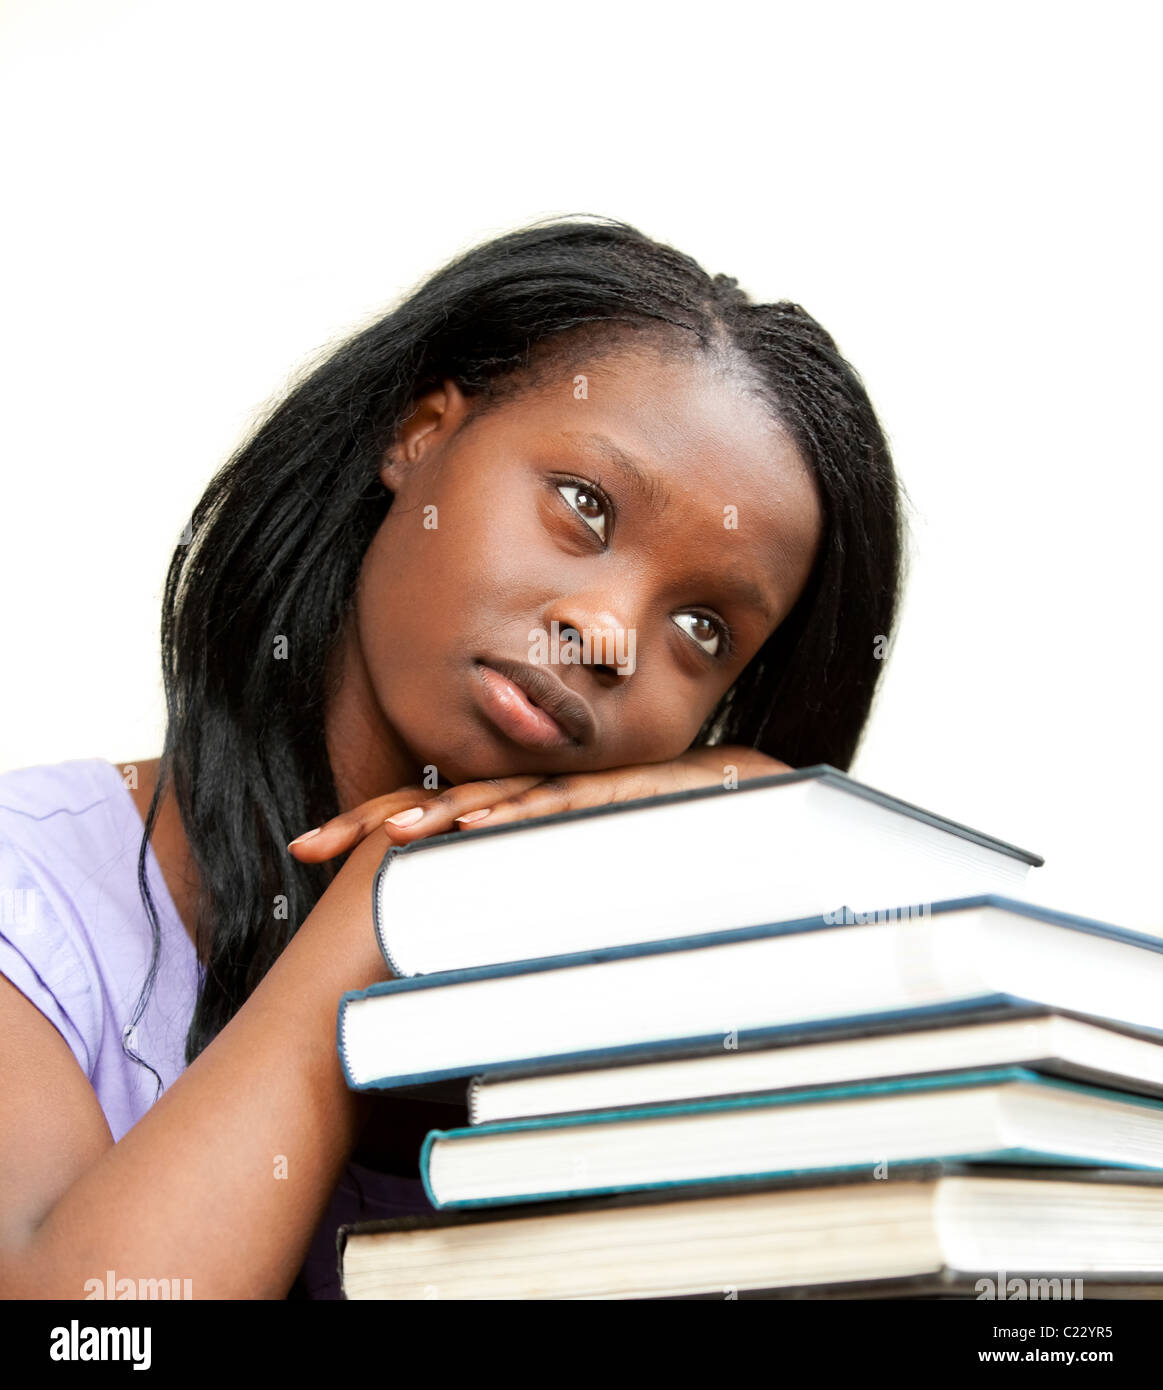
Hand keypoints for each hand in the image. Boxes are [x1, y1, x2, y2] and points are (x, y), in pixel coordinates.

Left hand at [285, 747, 789, 861]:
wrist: (743, 790)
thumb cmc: (656, 825)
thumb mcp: (579, 855)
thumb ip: (527, 868)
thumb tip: (475, 912)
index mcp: (516, 800)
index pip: (430, 806)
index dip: (367, 822)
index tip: (311, 849)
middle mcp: (534, 786)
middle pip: (439, 798)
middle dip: (370, 821)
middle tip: (310, 845)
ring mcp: (572, 786)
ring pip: (492, 798)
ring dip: (437, 816)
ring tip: (387, 836)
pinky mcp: (614, 792)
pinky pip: (560, 804)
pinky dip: (517, 815)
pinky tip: (480, 827)